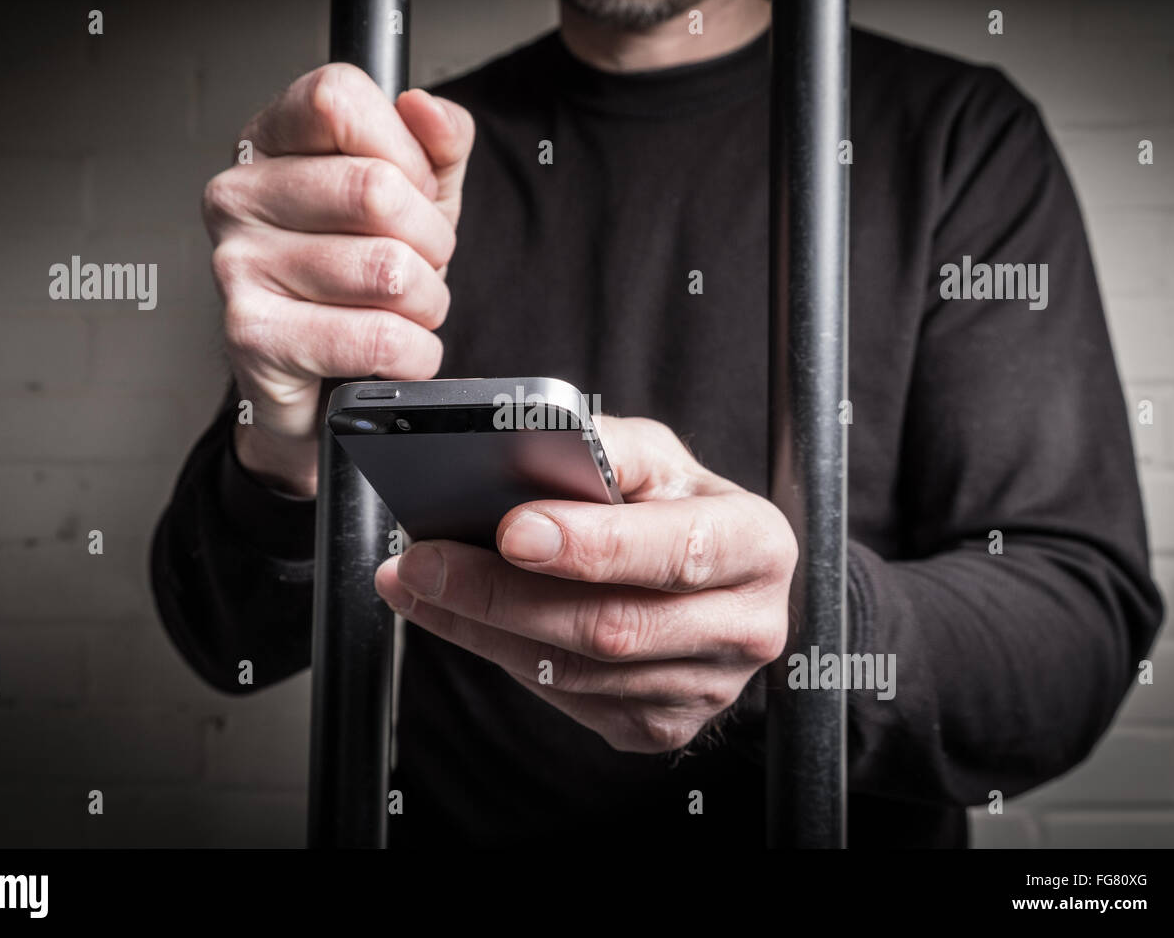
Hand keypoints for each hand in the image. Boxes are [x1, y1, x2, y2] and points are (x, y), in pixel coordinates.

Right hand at [202, 63, 475, 495]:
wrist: (324, 383)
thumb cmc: (363, 280)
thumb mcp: (417, 196)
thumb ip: (438, 143)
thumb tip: (426, 109)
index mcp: (270, 142)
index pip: (339, 98)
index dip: (405, 151)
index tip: (413, 190)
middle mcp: (238, 196)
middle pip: (375, 189)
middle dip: (431, 242)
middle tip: (420, 265)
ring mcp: (237, 265)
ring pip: (388, 270)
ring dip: (427, 303)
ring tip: (404, 311)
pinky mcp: (253, 336)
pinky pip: (379, 337)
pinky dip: (415, 354)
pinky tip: (394, 353)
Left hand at [374, 416, 796, 752]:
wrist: (706, 575)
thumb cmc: (673, 506)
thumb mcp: (655, 456)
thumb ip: (605, 447)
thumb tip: (531, 446)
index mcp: (755, 544)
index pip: (677, 549)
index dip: (593, 545)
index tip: (511, 529)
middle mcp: (745, 626)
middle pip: (612, 627)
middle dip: (502, 593)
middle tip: (424, 562)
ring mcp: (707, 689)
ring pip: (576, 673)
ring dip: (481, 629)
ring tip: (418, 584)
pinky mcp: (663, 726)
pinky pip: (568, 702)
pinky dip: (502, 658)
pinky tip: (461, 620)